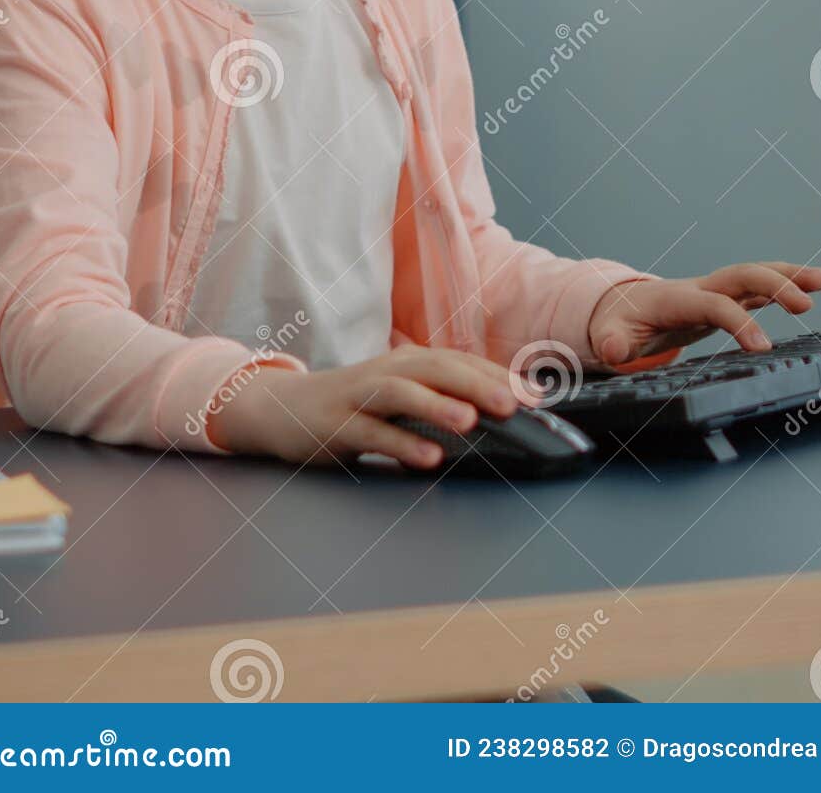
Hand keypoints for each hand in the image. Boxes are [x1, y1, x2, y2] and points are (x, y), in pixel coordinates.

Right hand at [206, 343, 520, 469]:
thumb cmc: (354, 403)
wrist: (285, 408)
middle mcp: (386, 372)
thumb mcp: (399, 395)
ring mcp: (359, 396)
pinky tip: (428, 457)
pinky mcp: (337, 424)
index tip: (535, 394)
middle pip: (435, 369)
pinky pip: (373, 433)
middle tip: (515, 403)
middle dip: (477, 384)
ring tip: (471, 421)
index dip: (498, 375)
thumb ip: (439, 399)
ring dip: (438, 406)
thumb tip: (496, 411)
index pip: (459, 362)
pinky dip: (401, 444)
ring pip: (402, 393)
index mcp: (407, 362)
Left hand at [586, 261, 820, 365]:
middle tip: (804, 305)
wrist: (622, 306)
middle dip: (773, 285)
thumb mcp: (608, 336)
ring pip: (754, 275)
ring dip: (787, 275)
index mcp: (676, 299)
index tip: (762, 347)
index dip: (738, 322)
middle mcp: (700, 288)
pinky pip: (757, 289)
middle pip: (741, 276)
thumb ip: (612, 343)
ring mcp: (714, 291)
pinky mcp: (724, 298)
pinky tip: (811, 285)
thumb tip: (614, 350)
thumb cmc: (619, 322)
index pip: (713, 305)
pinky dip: (784, 284)